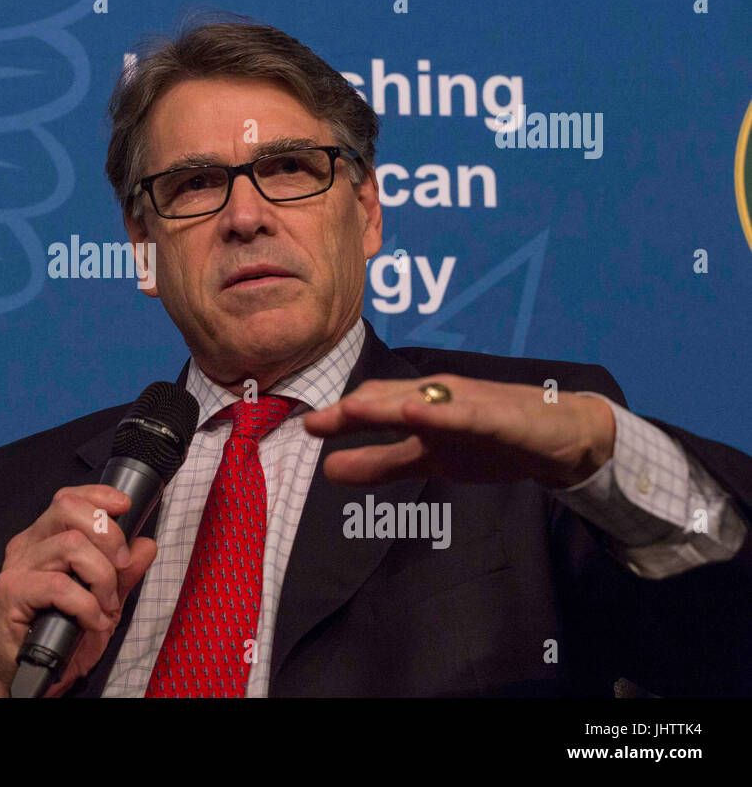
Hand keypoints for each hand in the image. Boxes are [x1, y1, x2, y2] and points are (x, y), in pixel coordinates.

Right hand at [0, 484, 156, 697]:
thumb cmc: (63, 637)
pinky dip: (86, 605)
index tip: (126, 507)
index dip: (100, 496)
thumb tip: (145, 545)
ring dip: (102, 578)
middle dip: (108, 535)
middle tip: (121, 568)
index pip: (69, 498)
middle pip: (68, 508)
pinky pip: (59, 586)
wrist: (34, 677)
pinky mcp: (11, 593)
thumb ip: (124, 573)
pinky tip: (92, 622)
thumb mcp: (104, 602)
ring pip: (71, 546)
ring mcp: (16, 567)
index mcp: (44, 539)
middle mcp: (27, 546)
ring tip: (106, 606)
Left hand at [302, 374, 616, 488]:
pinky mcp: (501, 417)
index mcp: (420, 407)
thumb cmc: (490, 442)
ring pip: (423, 401)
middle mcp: (438, 397)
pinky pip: (468, 415)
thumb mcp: (428, 459)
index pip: (373, 407)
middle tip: (316, 422)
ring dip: (388, 404)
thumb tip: (328, 470)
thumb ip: (380, 463)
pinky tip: (417, 414)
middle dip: (353, 410)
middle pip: (389, 400)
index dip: (339, 417)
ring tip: (352, 409)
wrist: (562, 438)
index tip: (306, 428)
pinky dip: (442, 414)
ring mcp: (469, 404)